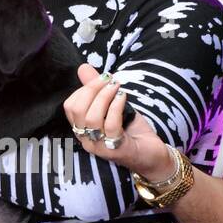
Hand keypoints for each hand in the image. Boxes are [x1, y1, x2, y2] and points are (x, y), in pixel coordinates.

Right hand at [64, 63, 177, 179]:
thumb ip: (97, 89)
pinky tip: (123, 98)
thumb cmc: (132, 130)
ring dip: (104, 96)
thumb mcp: (113, 105)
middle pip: (77, 110)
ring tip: (117, 87)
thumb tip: (83, 67)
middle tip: (108, 80)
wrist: (152, 154)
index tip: (102, 79)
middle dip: (92, 89)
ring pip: (91, 118)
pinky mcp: (116, 150)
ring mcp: (100, 147)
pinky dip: (116, 107)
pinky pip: (110, 125)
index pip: (70, 106)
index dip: (84, 89)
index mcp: (83, 129)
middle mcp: (87, 140)